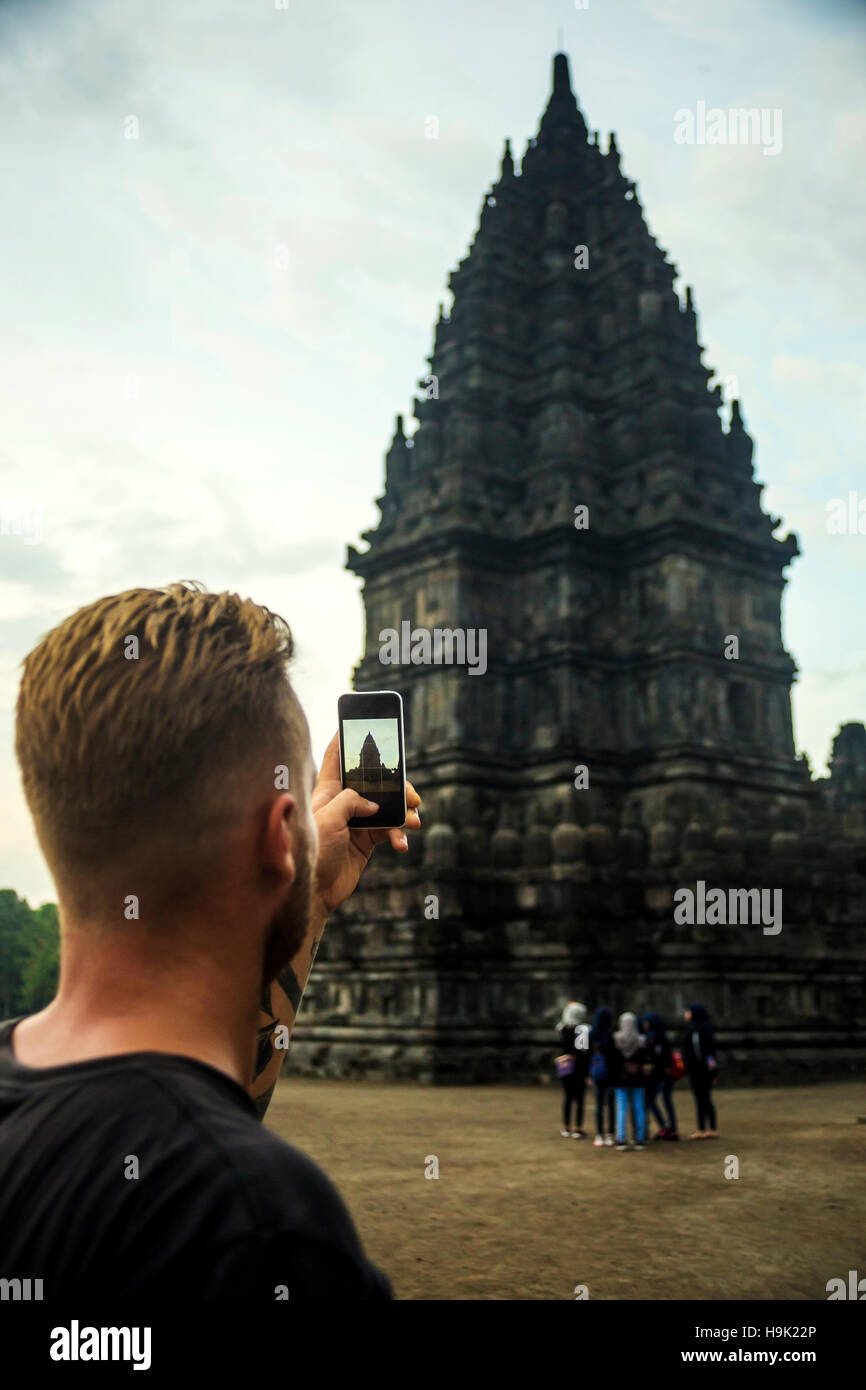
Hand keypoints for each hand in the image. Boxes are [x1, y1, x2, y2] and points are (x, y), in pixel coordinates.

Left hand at [310, 732, 420, 914]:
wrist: (313, 891)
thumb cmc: (313, 852)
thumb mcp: (329, 818)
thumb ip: (352, 802)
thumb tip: (373, 805)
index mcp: (328, 791)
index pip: (337, 757)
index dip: (346, 738)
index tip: (359, 721)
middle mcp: (344, 802)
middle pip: (374, 782)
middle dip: (396, 785)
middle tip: (412, 795)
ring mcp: (357, 821)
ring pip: (387, 807)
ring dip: (404, 812)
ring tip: (414, 821)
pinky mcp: (366, 841)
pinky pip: (390, 831)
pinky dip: (400, 835)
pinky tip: (402, 844)